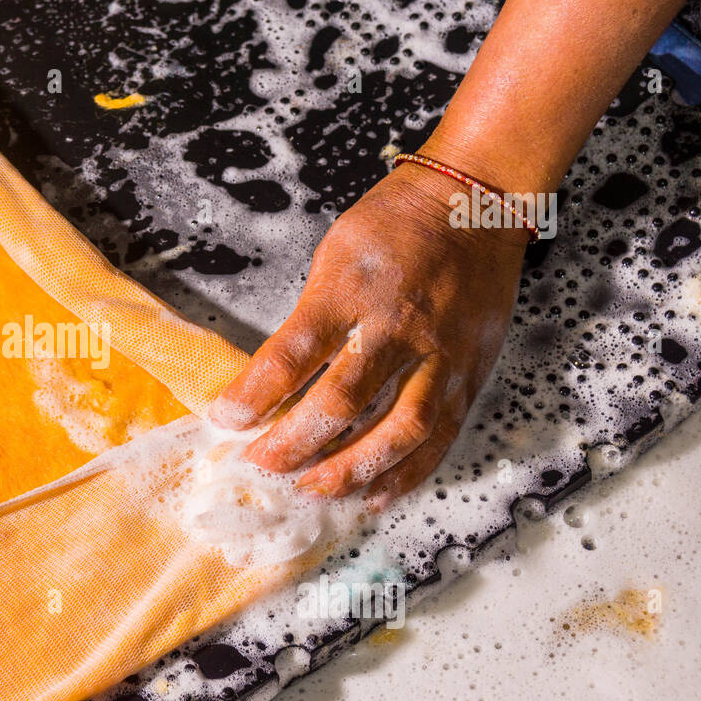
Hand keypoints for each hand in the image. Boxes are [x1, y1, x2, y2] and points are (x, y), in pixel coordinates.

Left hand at [210, 162, 527, 509]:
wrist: (475, 205)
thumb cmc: (394, 227)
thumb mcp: (334, 257)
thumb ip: (310, 319)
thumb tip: (272, 381)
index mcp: (352, 290)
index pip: (293, 353)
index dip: (255, 395)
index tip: (225, 421)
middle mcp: (397, 327)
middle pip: (343, 401)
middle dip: (296, 443)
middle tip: (262, 464)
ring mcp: (440, 355)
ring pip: (399, 430)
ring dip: (352, 470)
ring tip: (314, 490)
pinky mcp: (469, 374)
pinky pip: (439, 437)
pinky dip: (405, 473)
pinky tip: (374, 494)